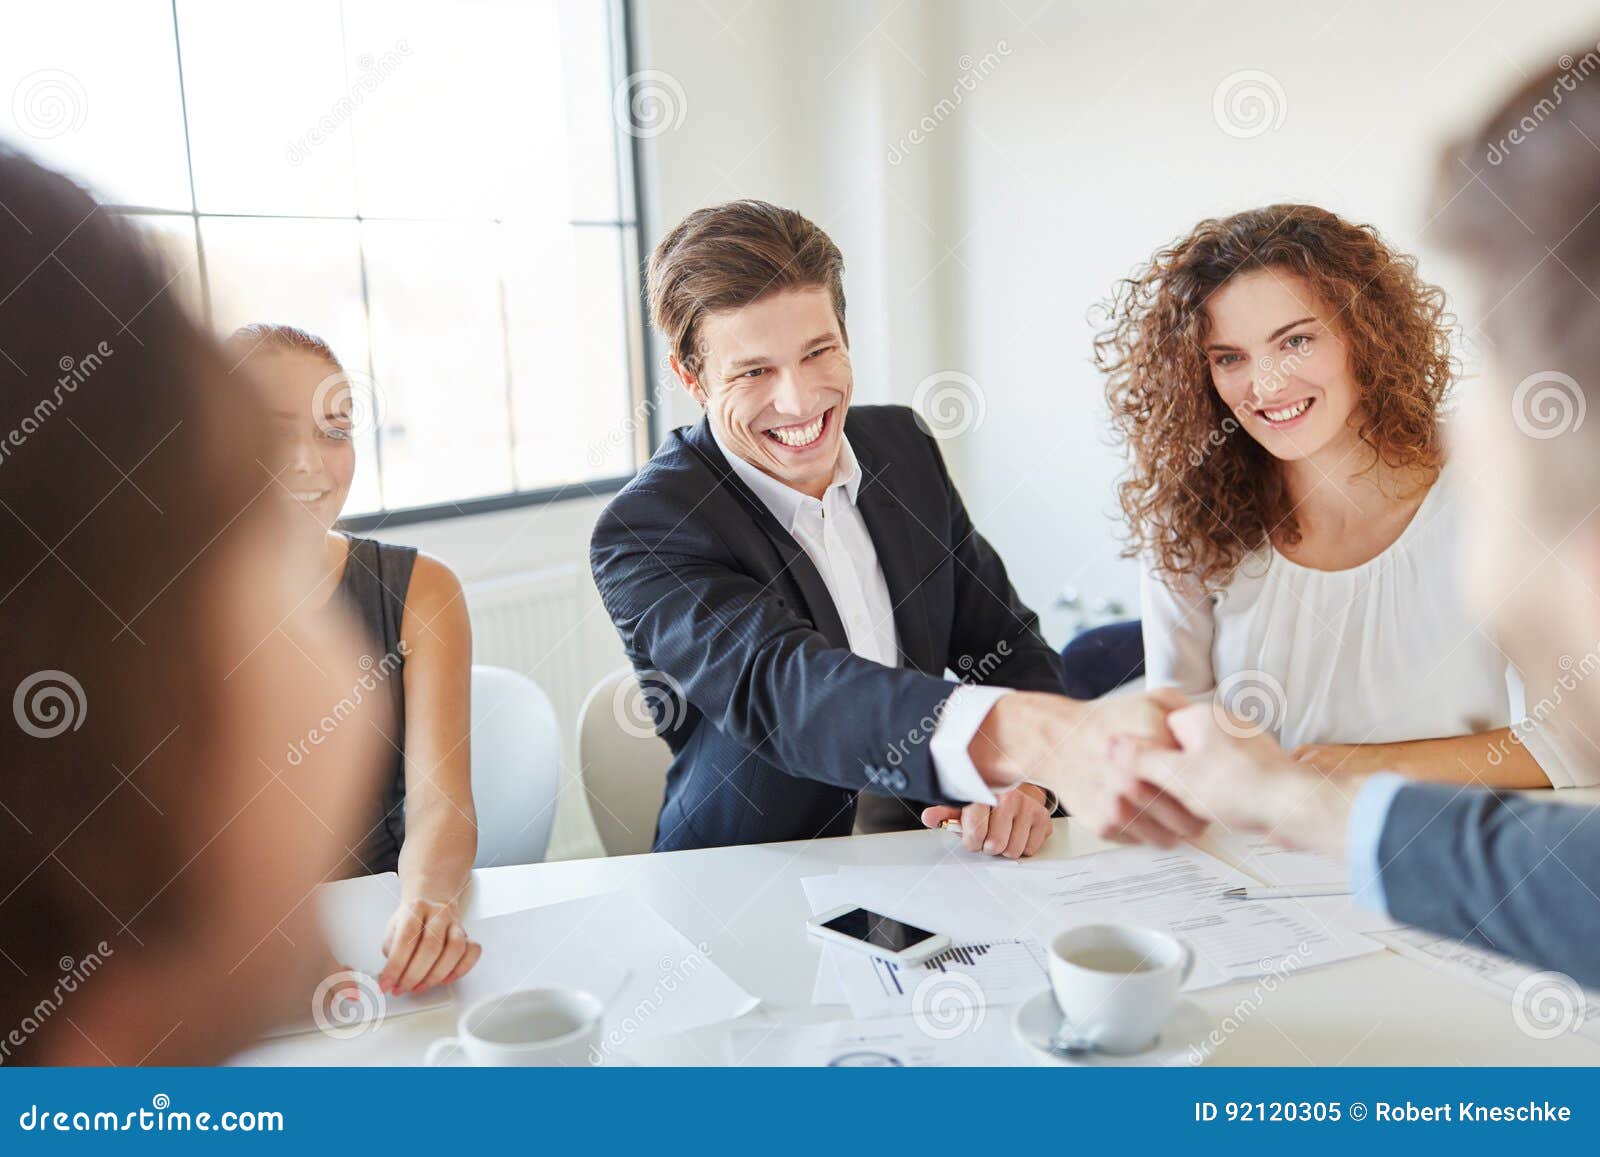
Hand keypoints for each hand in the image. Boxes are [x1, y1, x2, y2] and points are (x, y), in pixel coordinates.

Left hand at [378, 898, 480, 995]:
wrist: (432, 905)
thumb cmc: (411, 922)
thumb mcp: (393, 930)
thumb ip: (391, 953)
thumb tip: (389, 979)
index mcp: (416, 908)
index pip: (406, 939)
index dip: (395, 966)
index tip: (386, 983)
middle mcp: (439, 913)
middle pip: (431, 946)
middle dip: (414, 974)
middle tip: (402, 988)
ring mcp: (456, 924)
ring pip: (455, 950)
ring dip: (436, 975)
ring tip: (420, 987)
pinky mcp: (468, 935)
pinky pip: (473, 952)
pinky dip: (460, 970)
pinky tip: (445, 980)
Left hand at [920, 784, 1052, 858]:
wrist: (1016, 788)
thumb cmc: (986, 800)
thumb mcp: (962, 803)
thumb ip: (944, 813)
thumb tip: (929, 818)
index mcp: (985, 792)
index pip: (976, 833)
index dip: (972, 841)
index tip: (973, 835)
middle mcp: (1009, 797)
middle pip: (995, 845)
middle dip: (988, 846)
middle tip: (988, 834)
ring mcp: (1028, 807)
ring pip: (1013, 850)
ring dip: (1004, 848)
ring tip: (1002, 833)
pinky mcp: (1043, 818)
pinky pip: (1029, 850)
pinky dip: (1021, 847)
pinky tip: (1016, 832)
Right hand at [970, 689, 1205, 847]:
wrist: (1059, 740)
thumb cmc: (1109, 722)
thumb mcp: (1151, 701)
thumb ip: (1187, 711)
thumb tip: (1218, 729)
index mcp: (1152, 745)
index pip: (1203, 785)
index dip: (1212, 786)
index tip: (1213, 785)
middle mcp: (1134, 778)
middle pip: (1192, 820)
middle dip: (1199, 815)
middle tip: (1199, 805)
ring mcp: (1118, 805)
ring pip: (1171, 837)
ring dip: (1177, 829)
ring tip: (1175, 811)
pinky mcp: (1105, 824)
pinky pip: (1144, 840)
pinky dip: (1150, 831)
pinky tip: (1147, 811)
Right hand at [1111, 704, 1353, 856]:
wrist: (1297, 807)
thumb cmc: (1242, 788)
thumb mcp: (1177, 775)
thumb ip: (1141, 759)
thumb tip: (1112, 746)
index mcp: (1200, 718)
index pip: (1158, 727)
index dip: (1150, 755)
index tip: (1146, 777)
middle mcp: (1222, 725)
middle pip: (1180, 748)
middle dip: (1173, 775)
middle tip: (1172, 797)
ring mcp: (1242, 745)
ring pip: (1202, 766)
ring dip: (1195, 788)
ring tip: (1197, 807)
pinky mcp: (1257, 768)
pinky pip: (1225, 778)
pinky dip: (1219, 795)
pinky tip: (1220, 810)